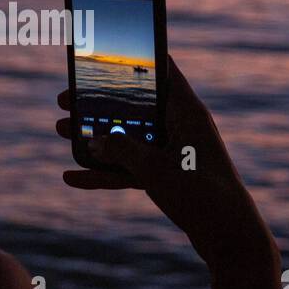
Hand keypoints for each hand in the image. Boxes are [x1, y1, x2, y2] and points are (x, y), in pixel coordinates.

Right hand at [56, 55, 274, 270]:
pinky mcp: (168, 176)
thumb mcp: (154, 168)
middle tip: (66, 99)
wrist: (229, 238)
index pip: (161, 70)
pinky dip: (104, 172)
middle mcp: (180, 126)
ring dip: (95, 136)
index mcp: (186, 111)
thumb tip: (93, 142)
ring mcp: (173, 152)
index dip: (133, 58)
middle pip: (133, 106)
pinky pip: (130, 167)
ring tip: (60, 130)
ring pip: (127, 137)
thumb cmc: (200, 194)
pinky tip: (73, 177)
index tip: (105, 49)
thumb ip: (121, 150)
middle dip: (98, 104)